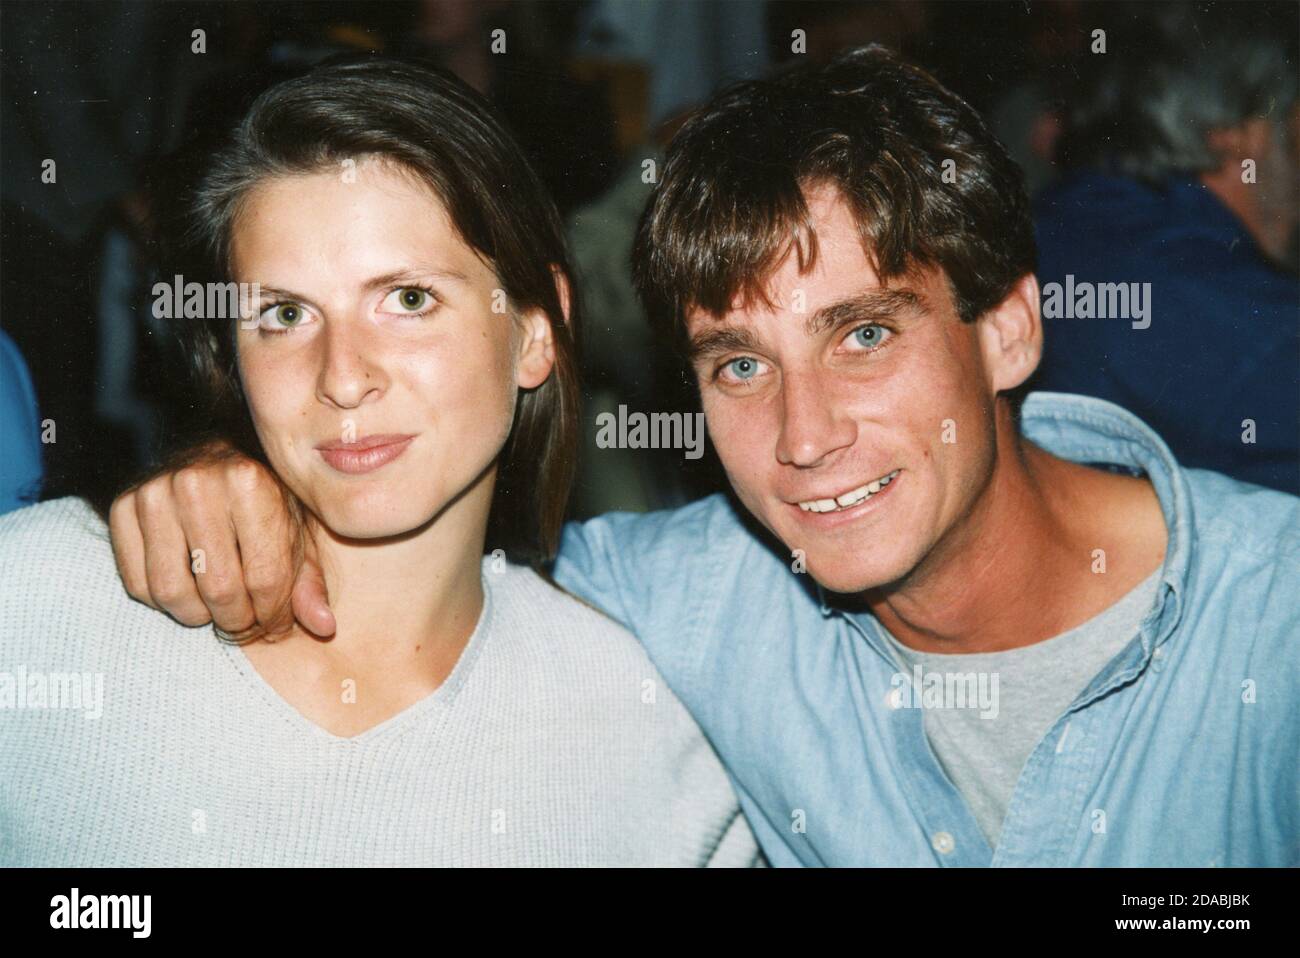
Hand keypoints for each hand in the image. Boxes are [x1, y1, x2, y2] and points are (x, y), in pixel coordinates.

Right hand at [108, 444, 335, 637]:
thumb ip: (309, 582)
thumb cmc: (265, 503)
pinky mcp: (122, 509)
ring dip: (199, 614)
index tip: (275, 619)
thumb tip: (323, 626)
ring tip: (217, 605)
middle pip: (219, 590)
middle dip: (238, 618)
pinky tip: (188, 587)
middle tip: (246, 618)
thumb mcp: (297, 534)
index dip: (273, 613)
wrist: (214, 460)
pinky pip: (138, 584)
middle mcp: (197, 482)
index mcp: (249, 481)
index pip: (264, 578)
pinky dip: (164, 601)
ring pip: (173, 592)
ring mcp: (154, 493)